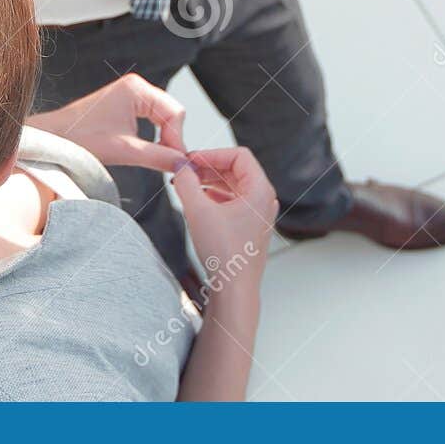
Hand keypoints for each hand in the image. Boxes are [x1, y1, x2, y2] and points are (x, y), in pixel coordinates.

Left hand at [27, 73, 185, 171]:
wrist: (51, 140)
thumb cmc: (80, 140)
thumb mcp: (124, 150)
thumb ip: (158, 156)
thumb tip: (185, 164)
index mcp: (137, 89)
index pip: (175, 112)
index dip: (178, 139)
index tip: (178, 163)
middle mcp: (136, 86)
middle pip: (172, 113)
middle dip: (173, 138)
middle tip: (172, 164)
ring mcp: (130, 94)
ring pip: (164, 117)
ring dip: (165, 138)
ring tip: (162, 160)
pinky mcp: (125, 105)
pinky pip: (152, 119)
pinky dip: (155, 136)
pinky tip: (151, 152)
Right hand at [171, 147, 276, 281]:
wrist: (235, 289)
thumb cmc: (224, 252)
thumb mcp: (198, 211)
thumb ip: (187, 183)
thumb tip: (179, 165)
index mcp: (261, 189)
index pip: (238, 155)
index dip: (212, 154)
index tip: (190, 160)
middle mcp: (265, 199)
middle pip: (236, 169)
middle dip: (208, 168)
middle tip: (184, 171)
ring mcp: (260, 214)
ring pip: (234, 186)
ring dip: (210, 182)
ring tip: (186, 185)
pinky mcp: (251, 227)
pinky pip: (234, 201)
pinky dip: (215, 196)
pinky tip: (197, 200)